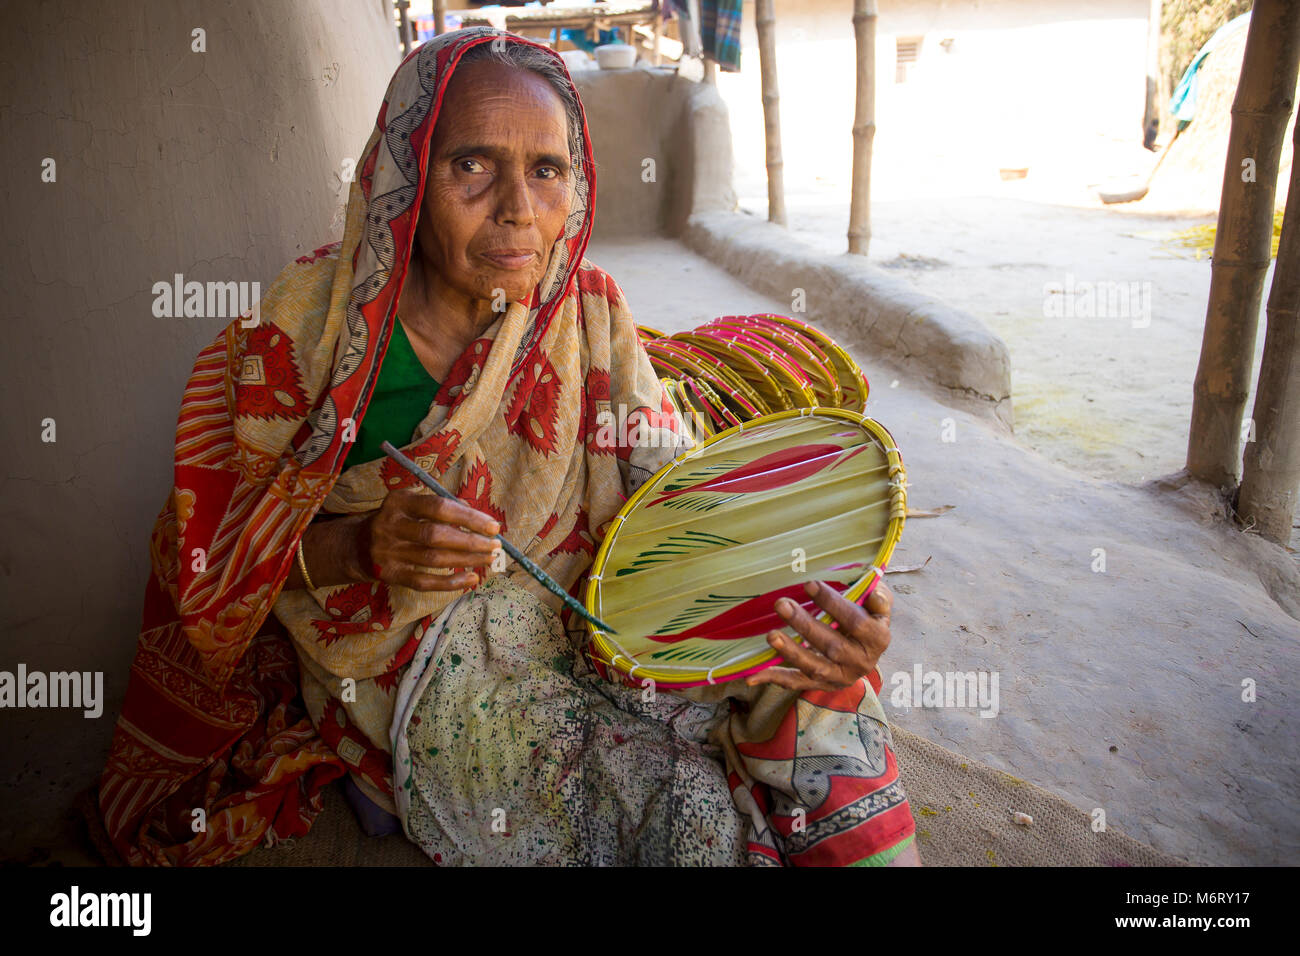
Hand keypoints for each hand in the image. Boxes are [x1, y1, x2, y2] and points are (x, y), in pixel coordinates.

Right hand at [360, 488, 501, 590]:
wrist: (358, 545)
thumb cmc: (400, 521)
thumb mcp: (412, 505)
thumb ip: (442, 508)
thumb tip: (481, 520)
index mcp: (399, 502)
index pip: (439, 507)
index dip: (469, 517)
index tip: (493, 526)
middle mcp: (390, 525)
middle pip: (436, 536)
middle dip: (471, 542)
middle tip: (495, 545)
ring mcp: (388, 552)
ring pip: (433, 560)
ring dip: (466, 560)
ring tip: (489, 559)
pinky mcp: (390, 574)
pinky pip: (424, 582)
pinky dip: (451, 583)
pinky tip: (471, 579)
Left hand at [745, 579, 892, 691]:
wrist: (867, 651)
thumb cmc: (869, 619)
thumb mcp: (879, 606)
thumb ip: (878, 598)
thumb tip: (873, 590)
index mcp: (877, 639)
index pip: (855, 622)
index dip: (832, 604)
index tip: (809, 584)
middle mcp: (861, 662)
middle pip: (832, 646)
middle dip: (805, 625)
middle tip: (782, 604)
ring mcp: (840, 677)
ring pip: (814, 667)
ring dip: (791, 651)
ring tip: (771, 635)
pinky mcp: (822, 685)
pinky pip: (797, 683)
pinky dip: (775, 679)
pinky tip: (753, 676)